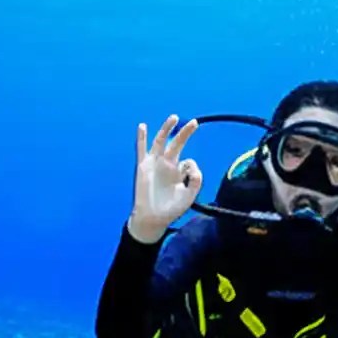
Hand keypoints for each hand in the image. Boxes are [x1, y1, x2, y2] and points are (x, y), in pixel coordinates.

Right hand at [127, 114, 203, 243]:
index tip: (190, 177)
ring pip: (160, 142)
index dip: (192, 167)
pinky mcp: (143, 167)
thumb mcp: (190, 195)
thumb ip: (196, 180)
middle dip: (185, 133)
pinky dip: (142, 138)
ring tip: (173, 118)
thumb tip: (191, 164)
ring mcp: (155, 164)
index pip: (188, 161)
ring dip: (166, 129)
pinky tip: (142, 126)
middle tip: (194, 122)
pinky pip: (141, 149)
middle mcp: (167, 165)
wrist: (153, 219)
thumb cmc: (171, 209)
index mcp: (179, 172)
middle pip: (177, 144)